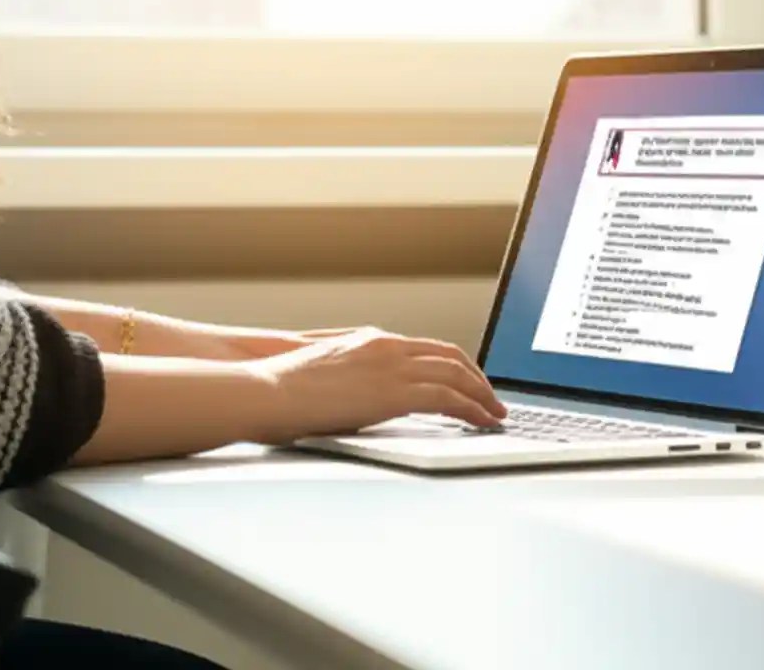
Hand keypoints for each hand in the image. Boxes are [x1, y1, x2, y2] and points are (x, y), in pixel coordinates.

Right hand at [249, 327, 506, 443]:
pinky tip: (482, 423)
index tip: (469, 383)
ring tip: (495, 415)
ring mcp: (393, 366)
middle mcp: (389, 346)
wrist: (267, 390)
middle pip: (451, 356)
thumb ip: (356, 380)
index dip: (456, 366)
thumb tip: (368, 401)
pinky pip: (449, 398)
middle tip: (491, 400)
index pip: (429, 348)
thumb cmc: (285, 391)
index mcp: (373, 341)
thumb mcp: (328, 377)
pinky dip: (473, 409)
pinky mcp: (395, 391)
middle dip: (477, 379)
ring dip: (482, 396)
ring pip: (458, 374)